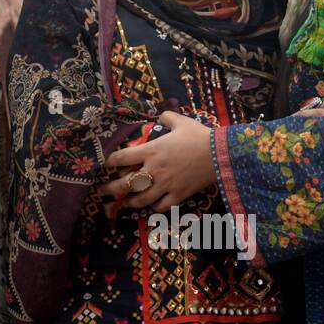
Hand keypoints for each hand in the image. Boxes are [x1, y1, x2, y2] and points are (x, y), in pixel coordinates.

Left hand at [99, 111, 215, 211]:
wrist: (221, 154)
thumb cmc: (199, 135)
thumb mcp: (181, 121)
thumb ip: (166, 117)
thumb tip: (160, 116)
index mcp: (151, 150)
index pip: (121, 158)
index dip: (108, 162)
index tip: (103, 164)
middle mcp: (154, 170)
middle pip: (125, 184)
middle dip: (110, 189)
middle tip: (102, 191)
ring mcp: (166, 184)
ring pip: (141, 199)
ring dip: (129, 202)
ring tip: (123, 203)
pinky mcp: (179, 195)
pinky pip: (161, 206)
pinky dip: (153, 207)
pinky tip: (151, 205)